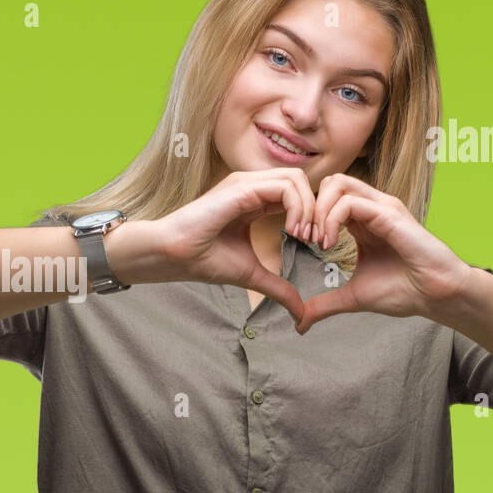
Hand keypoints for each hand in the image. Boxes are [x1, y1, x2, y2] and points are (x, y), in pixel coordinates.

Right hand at [150, 168, 314, 325]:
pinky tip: (292, 232)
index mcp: (254, 200)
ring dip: (309, 208)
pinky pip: (285, 186)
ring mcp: (246, 184)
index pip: (296, 194)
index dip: (312, 217)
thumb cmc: (204, 260)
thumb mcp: (252, 274)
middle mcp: (252, 186)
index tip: (313, 245)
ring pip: (297, 179)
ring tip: (302, 236)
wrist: (175, 256)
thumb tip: (300, 313)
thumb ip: (278, 288)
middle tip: (314, 240)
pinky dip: (298, 207)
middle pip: (302, 182)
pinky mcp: (242, 188)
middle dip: (317, 210)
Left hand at [295, 173, 473, 334]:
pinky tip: (328, 244)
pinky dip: (330, 219)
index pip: (327, 197)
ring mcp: (381, 208)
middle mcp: (372, 208)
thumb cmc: (404, 291)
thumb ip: (325, 304)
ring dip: (317, 211)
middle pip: (330, 182)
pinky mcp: (389, 214)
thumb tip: (300, 323)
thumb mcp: (353, 297)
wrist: (436, 296)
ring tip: (317, 241)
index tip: (302, 243)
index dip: (308, 216)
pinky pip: (349, 202)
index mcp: (363, 221)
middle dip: (308, 207)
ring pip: (336, 184)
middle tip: (305, 238)